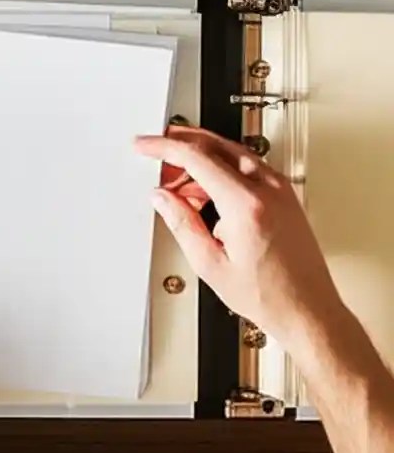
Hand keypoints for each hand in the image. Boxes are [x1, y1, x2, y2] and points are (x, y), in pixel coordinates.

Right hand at [135, 126, 343, 345]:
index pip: (196, 157)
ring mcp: (281, 191)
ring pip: (233, 153)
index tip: (146, 145)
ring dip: (202, 158)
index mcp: (246, 204)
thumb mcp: (210, 263)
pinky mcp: (286, 197)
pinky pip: (249, 168)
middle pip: (217, 145)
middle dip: (182, 142)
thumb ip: (182, 222)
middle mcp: (269, 190)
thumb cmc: (269, 294)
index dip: (164, 147)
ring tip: (178, 182)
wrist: (307, 309)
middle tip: (158, 151)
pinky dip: (222, 169)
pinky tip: (206, 189)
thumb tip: (163, 198)